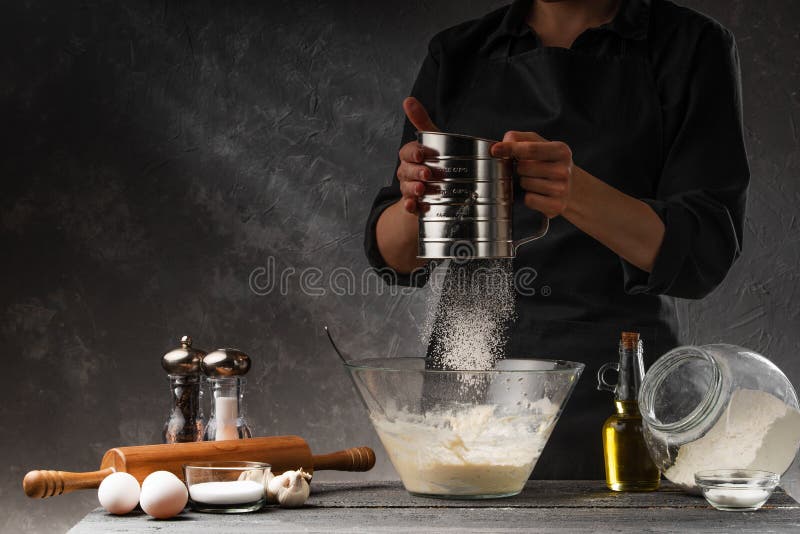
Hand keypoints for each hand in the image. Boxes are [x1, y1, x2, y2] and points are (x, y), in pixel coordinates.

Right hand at [397, 97, 437, 213]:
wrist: (441, 188)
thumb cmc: (437, 159)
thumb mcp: (433, 139)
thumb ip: (421, 121)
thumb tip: (407, 99)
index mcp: (412, 156)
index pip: (407, 152)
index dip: (413, 153)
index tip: (422, 154)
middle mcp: (408, 172)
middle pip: (405, 171)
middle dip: (415, 172)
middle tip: (428, 174)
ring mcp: (411, 189)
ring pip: (406, 188)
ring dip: (413, 189)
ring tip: (423, 190)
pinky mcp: (416, 205)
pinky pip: (410, 206)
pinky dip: (411, 206)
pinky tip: (415, 206)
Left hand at [491, 131, 573, 218]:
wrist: (573, 188)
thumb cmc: (550, 163)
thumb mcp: (541, 145)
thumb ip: (520, 138)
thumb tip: (502, 144)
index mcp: (560, 151)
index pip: (531, 148)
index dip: (511, 148)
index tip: (495, 150)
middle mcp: (563, 170)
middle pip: (524, 167)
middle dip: (519, 168)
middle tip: (529, 169)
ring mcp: (561, 189)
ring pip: (525, 184)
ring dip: (524, 183)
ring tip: (536, 181)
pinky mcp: (556, 206)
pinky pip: (529, 200)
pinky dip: (529, 197)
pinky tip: (538, 194)